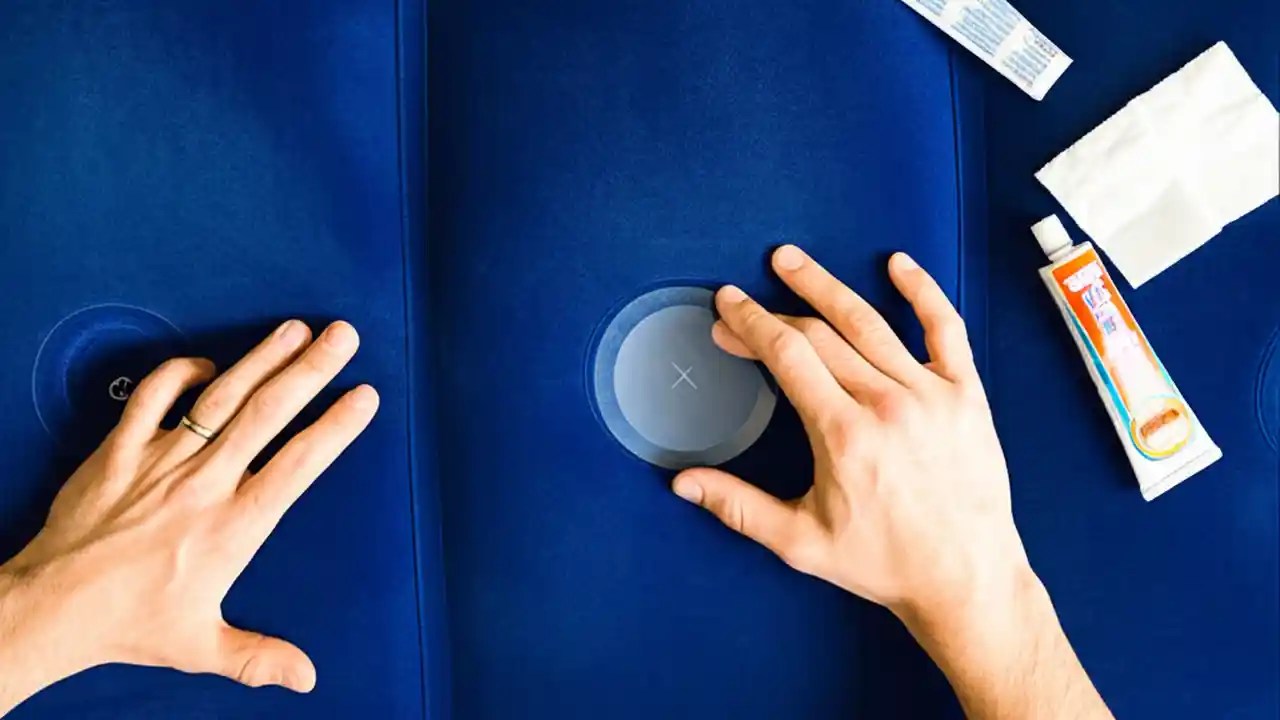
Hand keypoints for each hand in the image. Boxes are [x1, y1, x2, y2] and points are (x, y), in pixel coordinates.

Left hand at [0, 320, 376, 711]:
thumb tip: (306, 677)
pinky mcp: (120, 450)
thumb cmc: (131, 625)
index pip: (298, 465)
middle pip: (268, 414)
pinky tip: (209, 362)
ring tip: (296, 328)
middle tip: (344, 336)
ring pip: (221, 397)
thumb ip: (259, 656)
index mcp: (235, 527)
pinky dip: (182, 373)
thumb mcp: (203, 645)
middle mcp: (204, 485)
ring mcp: (161, 461)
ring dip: (263, 358)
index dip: (336, 427)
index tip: (364, 397)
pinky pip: (154, 397)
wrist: (53, 609)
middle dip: (311, 370)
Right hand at [674, 247, 1110, 718]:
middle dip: (773, 310)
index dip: (750, 324)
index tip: (726, 308)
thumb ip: (738, 507)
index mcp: (843, 433)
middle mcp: (886, 403)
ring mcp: (931, 393)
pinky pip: (945, 328)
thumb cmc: (884, 563)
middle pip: (819, 333)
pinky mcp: (967, 394)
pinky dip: (923, 291)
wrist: (966, 579)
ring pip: (869, 322)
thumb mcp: (801, 542)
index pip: (786, 355)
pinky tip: (899, 264)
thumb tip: (682, 482)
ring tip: (791, 260)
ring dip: (826, 285)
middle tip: (743, 298)